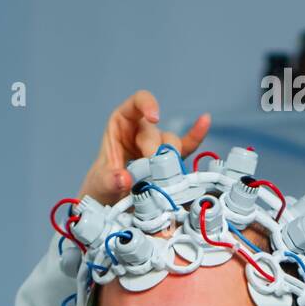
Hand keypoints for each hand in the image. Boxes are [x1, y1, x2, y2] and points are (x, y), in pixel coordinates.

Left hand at [76, 90, 210, 206]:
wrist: (109, 202)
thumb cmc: (103, 185)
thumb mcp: (100, 184)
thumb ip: (109, 181)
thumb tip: (124, 179)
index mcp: (122, 125)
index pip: (136, 104)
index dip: (147, 105)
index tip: (155, 117)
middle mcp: (141, 131)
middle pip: (156, 133)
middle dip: (155, 152)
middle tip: (150, 171)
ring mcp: (157, 145)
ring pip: (171, 143)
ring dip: (169, 159)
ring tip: (162, 178)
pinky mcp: (169, 159)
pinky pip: (186, 146)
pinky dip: (195, 136)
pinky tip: (204, 122)